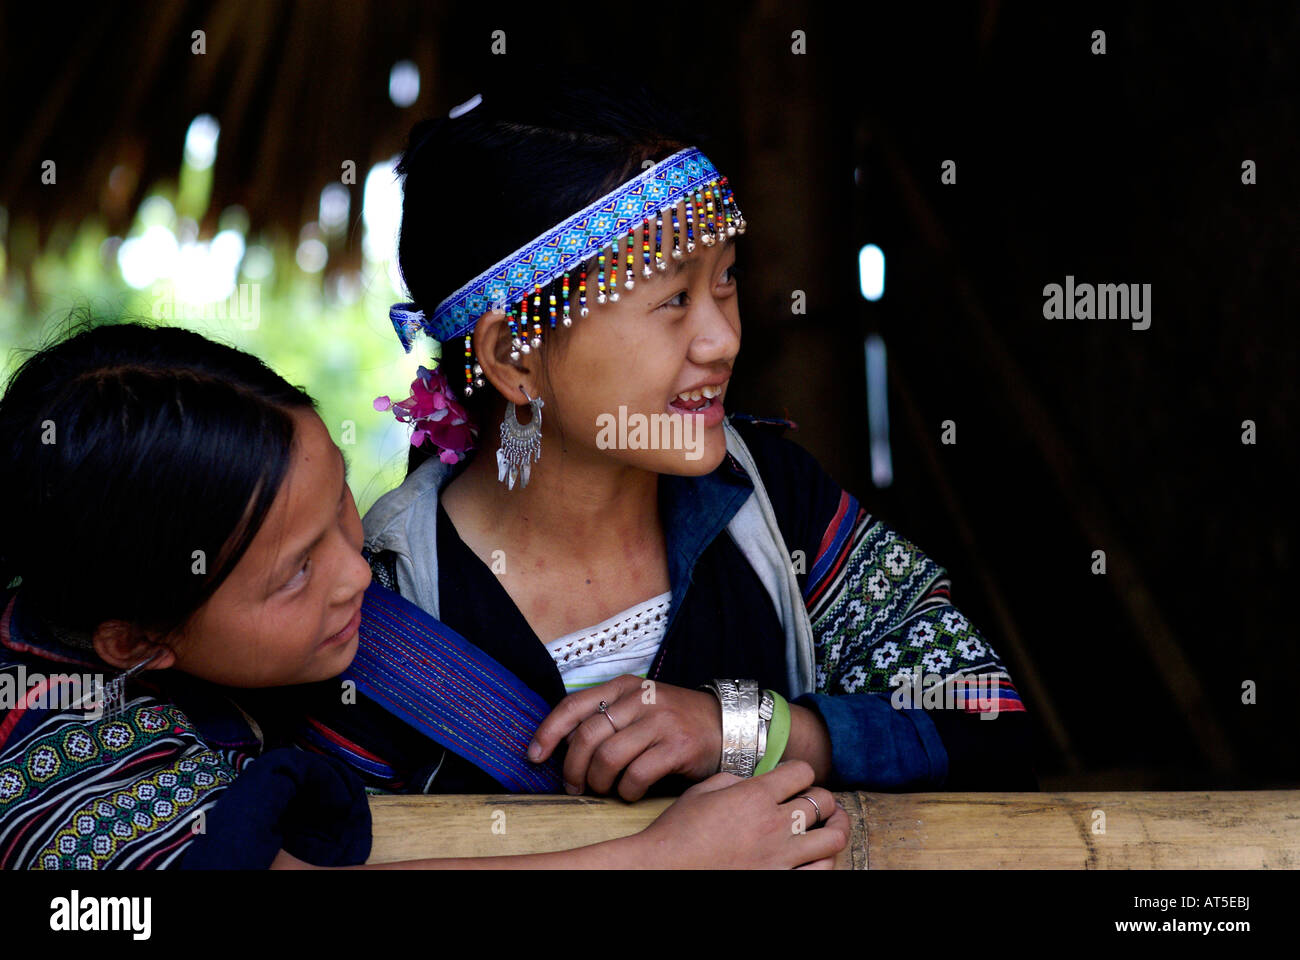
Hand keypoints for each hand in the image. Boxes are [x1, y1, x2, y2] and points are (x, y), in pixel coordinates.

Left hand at [528, 674, 722, 799]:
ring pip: (609, 757)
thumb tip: (561, 745)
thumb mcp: (638, 706)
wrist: (725, 725)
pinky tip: (631, 792)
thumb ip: (605, 717)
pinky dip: (628, 790)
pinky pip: (637, 775)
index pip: (573, 705)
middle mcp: (640, 699)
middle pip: (587, 736)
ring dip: (600, 783)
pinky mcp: (678, 746)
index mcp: (623, 687)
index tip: (534, 756)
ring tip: (604, 789)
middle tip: (574, 786)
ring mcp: (660, 721)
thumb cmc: (673, 721)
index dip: (548, 732)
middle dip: (573, 768)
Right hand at [634, 760, 848, 868]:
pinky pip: (821, 873)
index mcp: (755, 796)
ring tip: (830, 827)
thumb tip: (754, 782)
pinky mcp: (780, 882)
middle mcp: (774, 825)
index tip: (795, 778)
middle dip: (822, 798)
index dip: (800, 772)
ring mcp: (780, 859)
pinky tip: (817, 858)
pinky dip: (825, 862)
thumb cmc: (676, 833)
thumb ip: (734, 781)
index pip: (802, 772)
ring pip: (833, 839)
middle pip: (824, 802)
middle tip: (814, 802)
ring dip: (834, 829)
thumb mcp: (702, 792)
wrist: (662, 869)